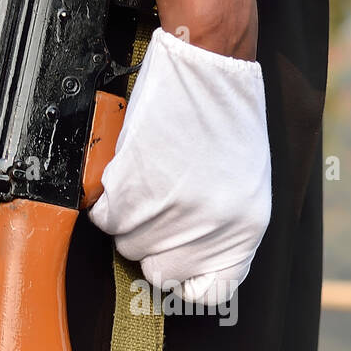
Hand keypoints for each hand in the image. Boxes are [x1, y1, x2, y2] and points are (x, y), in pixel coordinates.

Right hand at [89, 28, 270, 303]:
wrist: (209, 59)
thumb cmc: (225, 112)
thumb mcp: (245, 181)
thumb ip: (223, 226)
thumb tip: (193, 255)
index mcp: (246, 230)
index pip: (209, 291)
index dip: (184, 277)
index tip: (172, 259)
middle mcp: (211, 229)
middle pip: (157, 268)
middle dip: (149, 241)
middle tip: (155, 202)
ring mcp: (172, 212)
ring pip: (127, 242)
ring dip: (126, 214)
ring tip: (145, 175)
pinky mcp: (136, 189)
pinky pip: (104, 216)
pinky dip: (105, 196)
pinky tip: (125, 170)